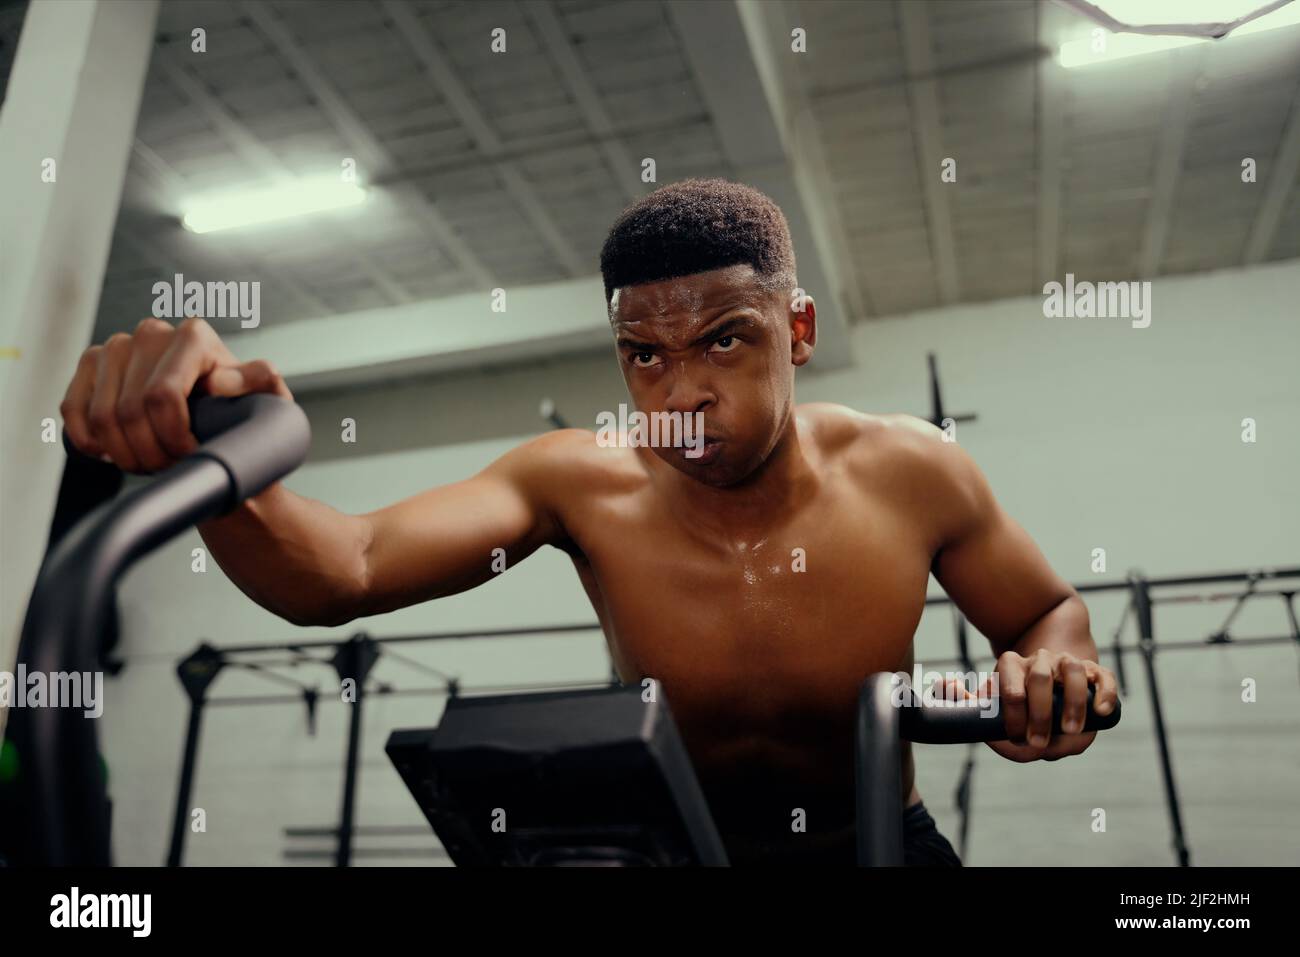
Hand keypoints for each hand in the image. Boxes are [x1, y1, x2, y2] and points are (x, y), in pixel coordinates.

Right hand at [60, 317, 291, 473]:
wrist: (215, 419)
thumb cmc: (242, 411)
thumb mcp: (266, 399)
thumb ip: (257, 382)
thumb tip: (218, 381)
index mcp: (194, 336)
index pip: (161, 396)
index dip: (172, 438)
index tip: (191, 456)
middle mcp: (152, 333)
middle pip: (130, 411)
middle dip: (150, 452)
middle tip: (172, 467)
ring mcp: (116, 347)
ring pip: (102, 416)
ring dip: (124, 454)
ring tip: (152, 463)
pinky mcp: (90, 364)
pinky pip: (73, 409)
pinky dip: (90, 441)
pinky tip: (114, 453)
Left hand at [934, 649, 1118, 762]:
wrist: (1049, 671)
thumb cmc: (1015, 695)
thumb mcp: (991, 698)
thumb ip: (967, 700)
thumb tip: (946, 686)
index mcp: (1011, 664)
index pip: (1009, 686)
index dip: (1013, 715)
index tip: (1017, 739)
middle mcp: (1040, 659)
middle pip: (1039, 677)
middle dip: (1039, 713)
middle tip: (1038, 743)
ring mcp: (1068, 663)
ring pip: (1073, 671)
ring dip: (1073, 703)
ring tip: (1070, 732)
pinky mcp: (1094, 671)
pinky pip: (1103, 677)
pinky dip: (1104, 693)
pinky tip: (1101, 712)